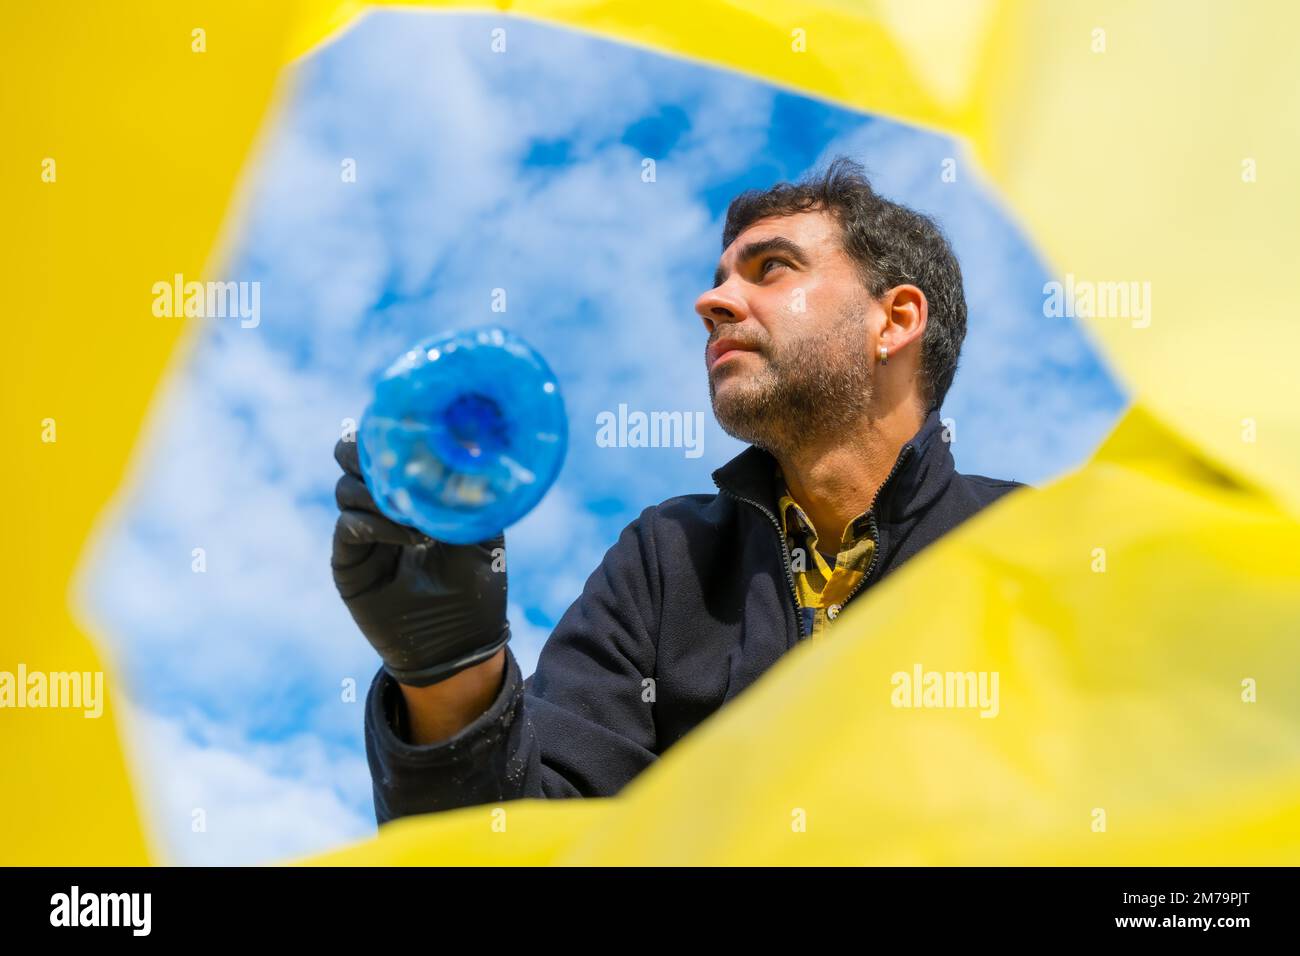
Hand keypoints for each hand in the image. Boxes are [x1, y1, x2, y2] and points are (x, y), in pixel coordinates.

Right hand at [331, 437, 509, 686]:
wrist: (457, 645)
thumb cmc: (476, 585)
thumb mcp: (481, 531)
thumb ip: (470, 492)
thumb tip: (469, 445)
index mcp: (411, 488)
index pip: (384, 444)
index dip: (389, 429)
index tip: (407, 425)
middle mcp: (380, 502)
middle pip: (351, 456)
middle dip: (367, 450)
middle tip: (395, 459)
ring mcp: (362, 531)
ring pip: (347, 486)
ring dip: (380, 491)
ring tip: (417, 514)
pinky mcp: (349, 561)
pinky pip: (348, 525)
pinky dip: (376, 522)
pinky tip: (410, 536)